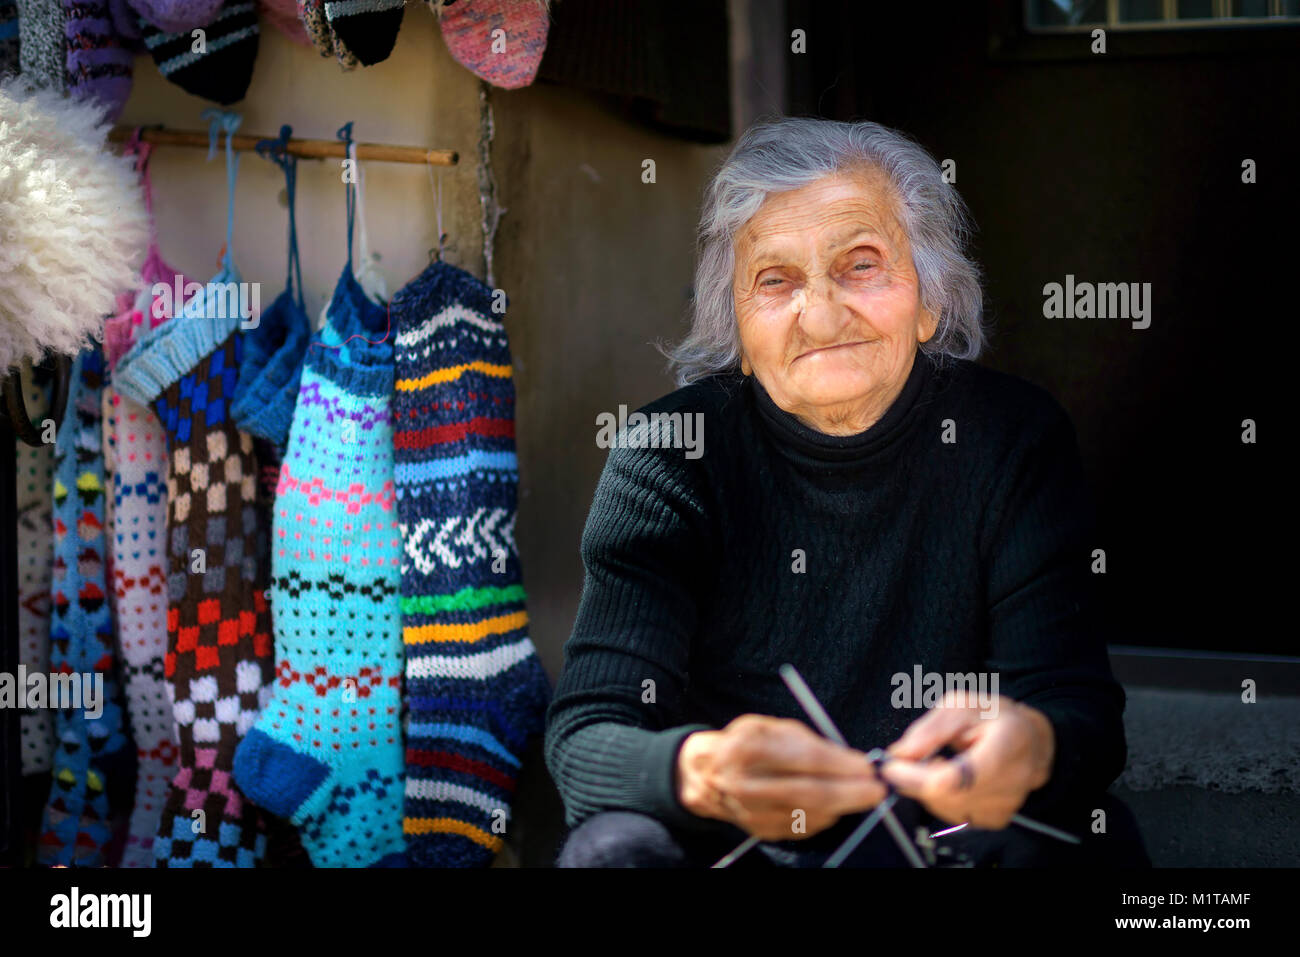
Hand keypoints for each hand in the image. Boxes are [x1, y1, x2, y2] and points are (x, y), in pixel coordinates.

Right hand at [676, 714, 885, 840]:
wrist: (705, 774)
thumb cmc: (744, 744)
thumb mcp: (768, 726)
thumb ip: (805, 740)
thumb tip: (847, 758)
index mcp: (747, 748)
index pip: (804, 759)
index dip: (841, 764)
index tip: (867, 766)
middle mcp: (746, 783)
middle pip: (810, 793)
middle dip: (850, 792)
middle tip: (877, 789)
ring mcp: (752, 811)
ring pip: (809, 814)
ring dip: (842, 806)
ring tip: (861, 796)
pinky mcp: (759, 830)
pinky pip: (801, 827)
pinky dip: (824, 817)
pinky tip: (835, 807)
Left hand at [879, 693, 1054, 828]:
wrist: (1030, 740)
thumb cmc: (993, 717)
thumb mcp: (960, 706)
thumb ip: (930, 730)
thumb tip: (899, 754)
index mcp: (1009, 742)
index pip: (960, 776)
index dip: (918, 776)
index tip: (891, 765)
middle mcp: (1015, 779)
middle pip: (949, 795)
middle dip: (914, 779)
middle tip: (903, 760)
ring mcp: (1008, 804)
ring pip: (947, 808)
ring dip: (926, 788)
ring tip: (933, 761)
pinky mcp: (997, 818)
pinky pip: (955, 815)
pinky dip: (940, 799)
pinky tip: (946, 778)